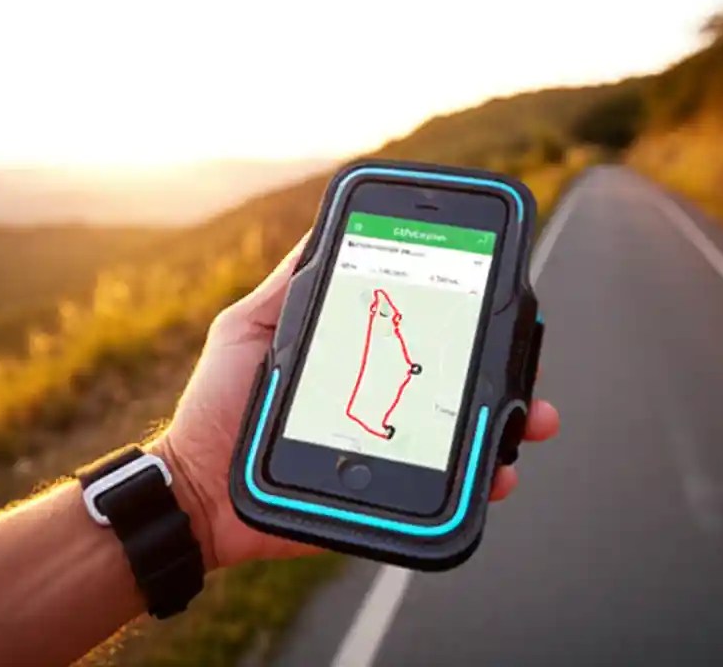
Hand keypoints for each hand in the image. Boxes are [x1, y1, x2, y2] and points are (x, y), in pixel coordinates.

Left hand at [151, 236, 559, 569]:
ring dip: (505, 425)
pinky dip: (479, 481)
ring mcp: (388, 449)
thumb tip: (325, 229)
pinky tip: (497, 471)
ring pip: (462, 437)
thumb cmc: (217, 405)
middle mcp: (381, 402)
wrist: (195, 488)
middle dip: (504, 373)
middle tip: (525, 365)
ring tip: (527, 419)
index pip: (423, 336)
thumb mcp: (250, 327)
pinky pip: (441, 490)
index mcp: (356, 361)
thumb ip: (289, 286)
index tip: (497, 304)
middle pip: (457, 385)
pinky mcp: (384, 493)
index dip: (465, 324)